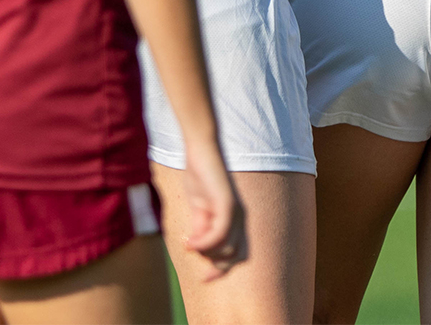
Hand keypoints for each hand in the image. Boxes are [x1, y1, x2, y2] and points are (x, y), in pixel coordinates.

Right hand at [180, 143, 245, 274]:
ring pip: (228, 249)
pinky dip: (204, 243)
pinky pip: (220, 234)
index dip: (222, 271)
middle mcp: (241, 219)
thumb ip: (201, 228)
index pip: (238, 255)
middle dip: (216, 268)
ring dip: (205, 253)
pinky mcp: (228, 204)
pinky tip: (190, 241)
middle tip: (196, 266)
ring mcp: (237, 212)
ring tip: (189, 243)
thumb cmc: (200, 176)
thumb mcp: (198, 208)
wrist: (201, 150)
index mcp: (235, 221)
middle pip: (236, 257)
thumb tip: (198, 248)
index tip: (203, 280)